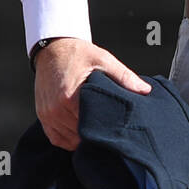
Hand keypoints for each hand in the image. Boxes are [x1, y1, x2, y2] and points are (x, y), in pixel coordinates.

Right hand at [33, 38, 151, 150]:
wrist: (53, 49)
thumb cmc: (78, 54)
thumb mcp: (103, 60)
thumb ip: (124, 76)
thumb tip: (145, 90)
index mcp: (69, 97)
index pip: (90, 126)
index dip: (105, 129)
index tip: (116, 127)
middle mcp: (55, 109)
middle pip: (80, 135)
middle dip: (95, 134)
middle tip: (110, 130)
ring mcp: (46, 115)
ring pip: (68, 140)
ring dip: (82, 137)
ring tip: (97, 129)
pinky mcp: (42, 116)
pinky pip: (56, 138)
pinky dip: (68, 138)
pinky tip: (81, 132)